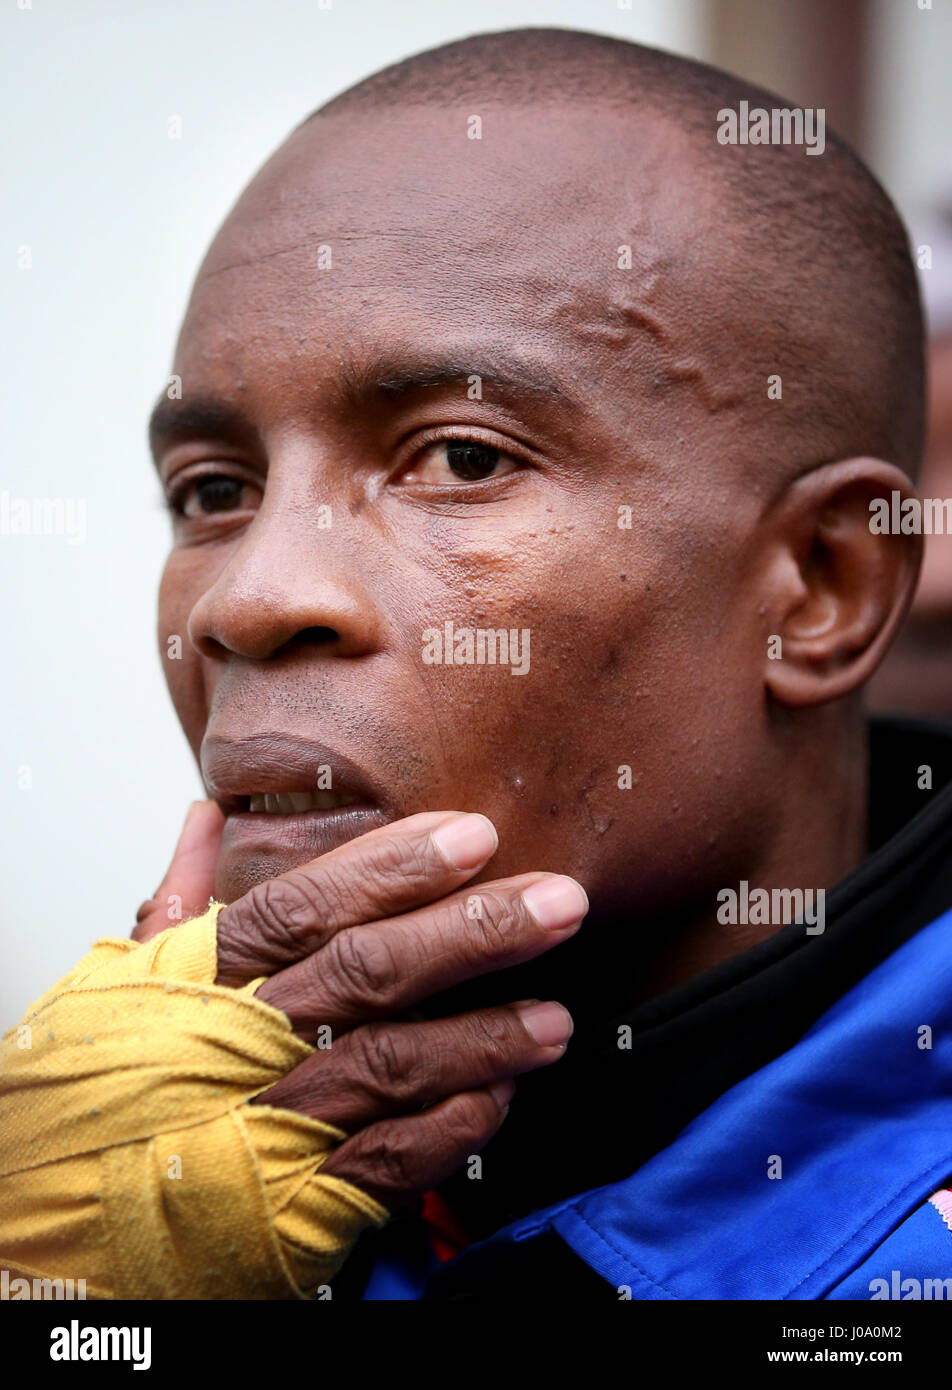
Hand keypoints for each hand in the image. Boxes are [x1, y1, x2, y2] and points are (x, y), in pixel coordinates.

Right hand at [135, 805, 585, 1213]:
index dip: (392, 867)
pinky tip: (500, 1100)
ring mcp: (272, 1121)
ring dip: (482, 1039)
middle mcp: (244, 1042)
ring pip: (391, 1066)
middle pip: (369, 973)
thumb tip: (208, 816)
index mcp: (203, 979)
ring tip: (554, 1018)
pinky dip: (450, 1129)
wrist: (65, 1219)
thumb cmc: (104, 1088)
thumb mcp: (121, 983)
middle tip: (558, 902)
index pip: (306, 906)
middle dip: (472, 933)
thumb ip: (178, 898)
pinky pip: (389, 1161)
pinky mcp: (297, 1198)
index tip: (471, 835)